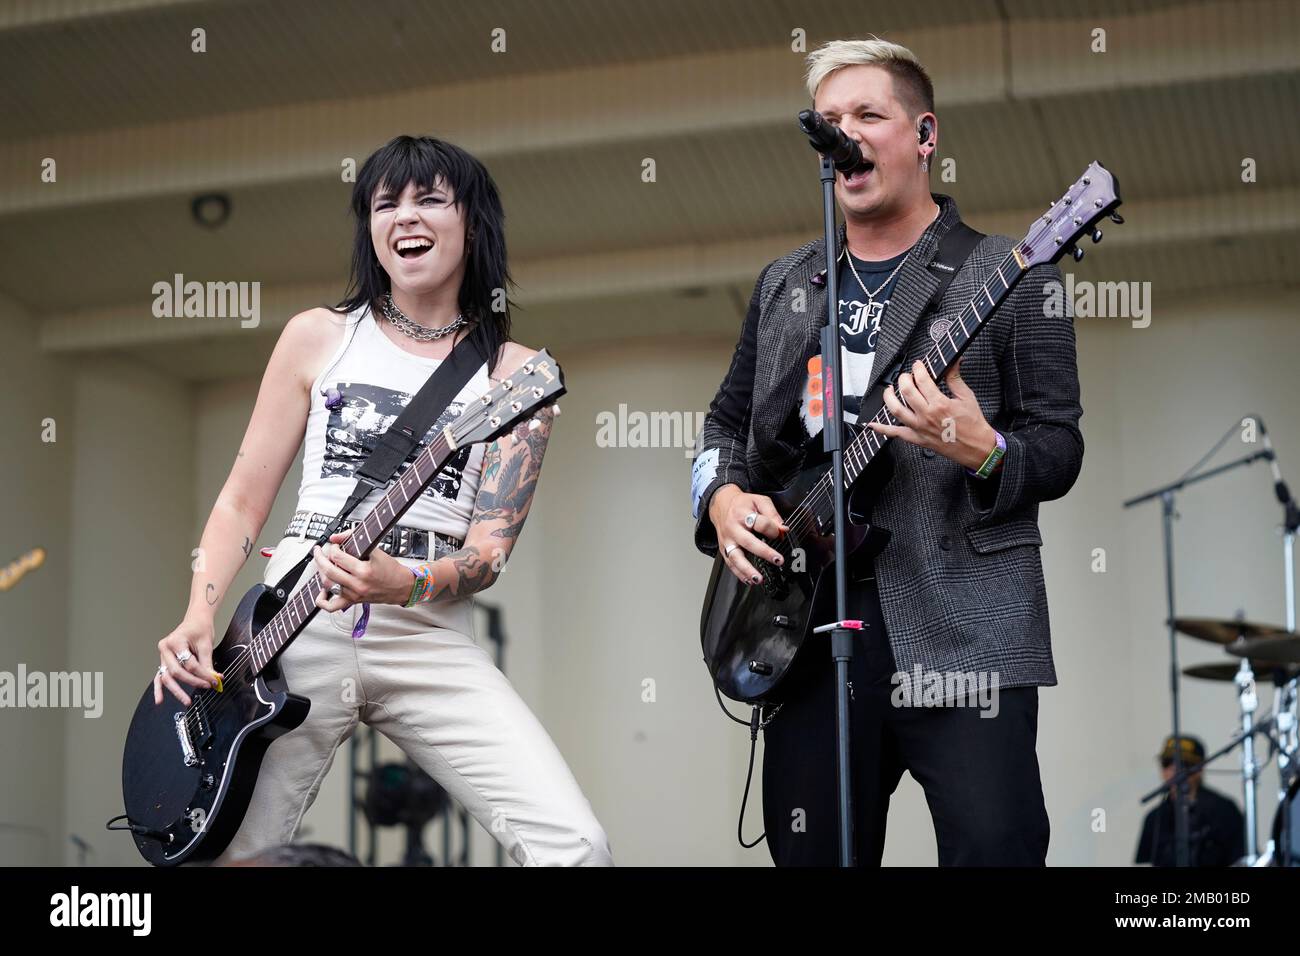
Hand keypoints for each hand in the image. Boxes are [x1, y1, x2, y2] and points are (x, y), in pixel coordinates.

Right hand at [155, 616, 220, 706]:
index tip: (214, 680)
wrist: (195, 620)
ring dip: (176, 690)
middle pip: (176, 671)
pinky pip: (160, 676)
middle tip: (205, 687)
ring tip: (185, 701)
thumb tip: (212, 680)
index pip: (189, 664)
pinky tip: (159, 700)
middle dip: (192, 682)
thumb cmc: (200, 628)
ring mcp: (162, 656)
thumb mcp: (206, 644)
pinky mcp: (164, 661)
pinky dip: (159, 689)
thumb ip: (207, 664)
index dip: (202, 674)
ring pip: (167, 677)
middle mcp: (165, 649)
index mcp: (174, 642)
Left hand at [313, 530, 413, 611]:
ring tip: (322, 564)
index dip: (333, 548)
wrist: (402, 587)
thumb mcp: (376, 550)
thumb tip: (336, 537)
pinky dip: (322, 600)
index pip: (338, 557)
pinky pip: (332, 606)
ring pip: (327, 584)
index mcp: (364, 571)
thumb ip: (355, 539)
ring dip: (321, 572)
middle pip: (329, 571)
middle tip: (319, 551)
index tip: (335, 545)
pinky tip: (321, 590)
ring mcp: (353, 594)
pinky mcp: (352, 601)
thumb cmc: (391, 570)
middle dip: (320, 558)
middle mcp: (358, 585)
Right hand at [708, 484, 788, 585]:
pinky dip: (739, 574)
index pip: (760, 523)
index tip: (780, 534)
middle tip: (778, 560)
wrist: (721, 504)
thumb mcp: (759, 501)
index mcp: (742, 514)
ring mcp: (727, 540)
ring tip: (759, 578)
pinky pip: (730, 563)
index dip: (773, 529)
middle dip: (764, 552)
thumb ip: (772, 514)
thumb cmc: (742, 504)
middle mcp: (733, 528)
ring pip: (735, 557)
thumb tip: (783, 529)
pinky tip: (749, 580)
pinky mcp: (724, 548)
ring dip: (747, 570)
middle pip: (748, 542)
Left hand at [869, 358, 995, 469]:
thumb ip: (955, 378)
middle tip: (906, 376)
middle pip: (906, 392)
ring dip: (889, 398)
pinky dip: (882, 429)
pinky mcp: (917, 439)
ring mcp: (920, 428)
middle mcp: (927, 415)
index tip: (918, 365)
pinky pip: (895, 434)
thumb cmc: (973, 424)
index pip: (922, 380)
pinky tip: (872, 424)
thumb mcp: (967, 397)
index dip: (918, 368)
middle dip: (903, 379)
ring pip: (896, 410)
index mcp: (940, 404)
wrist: (976, 448)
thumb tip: (954, 362)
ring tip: (889, 390)